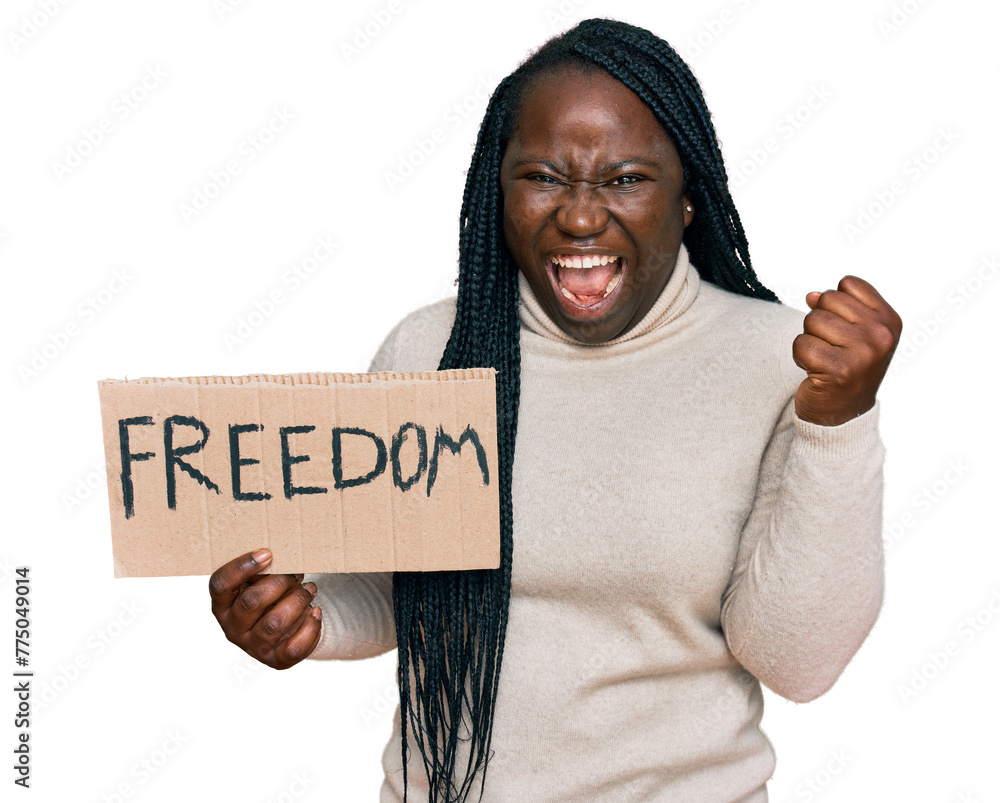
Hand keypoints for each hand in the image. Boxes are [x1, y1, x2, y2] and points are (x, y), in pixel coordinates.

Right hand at [209, 549, 321, 668]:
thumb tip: (278, 558)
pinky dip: (310, 626)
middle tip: (296, 575)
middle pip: (251, 601)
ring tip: (309, 590)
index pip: (220, 584)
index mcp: (223, 604)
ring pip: (275, 622)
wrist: (291, 629)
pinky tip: (315, 612)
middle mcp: (233, 628)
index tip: (268, 553)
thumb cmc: (273, 598)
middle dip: (280, 582)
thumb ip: (264, 572)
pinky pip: (294, 646)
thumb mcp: (262, 582)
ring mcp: (254, 647)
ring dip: (297, 600)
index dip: (242, 566)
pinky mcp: (276, 660)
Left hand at [793, 275, 901, 426]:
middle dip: (819, 321)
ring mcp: (862, 353)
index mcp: (889, 321)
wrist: (844, 413)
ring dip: (809, 339)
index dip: (834, 303)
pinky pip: (801, 343)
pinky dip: (800, 356)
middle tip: (831, 346)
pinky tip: (814, 370)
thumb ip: (836, 308)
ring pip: (812, 320)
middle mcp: (881, 335)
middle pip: (827, 299)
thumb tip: (811, 296)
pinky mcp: (838, 370)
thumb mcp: (853, 333)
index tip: (842, 328)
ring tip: (823, 358)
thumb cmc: (847, 367)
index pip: (849, 284)